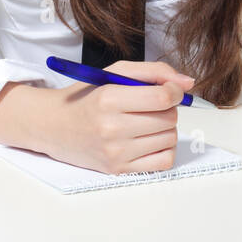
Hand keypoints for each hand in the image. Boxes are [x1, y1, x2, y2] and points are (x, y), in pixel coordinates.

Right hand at [39, 60, 193, 174]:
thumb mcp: (114, 73)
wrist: (54, 126)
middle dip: (167, 109)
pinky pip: (163, 161)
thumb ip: (154, 72)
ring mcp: (115, 152)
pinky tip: (149, 140)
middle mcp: (112, 128)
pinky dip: (164, 149)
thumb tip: (188, 83)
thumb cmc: (87, 97)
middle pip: (168, 119)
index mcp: (109, 99)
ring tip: (146, 122)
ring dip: (165, 129)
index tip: (170, 90)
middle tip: (150, 106)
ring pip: (170, 139)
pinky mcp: (119, 169)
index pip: (162, 98)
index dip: (175, 92)